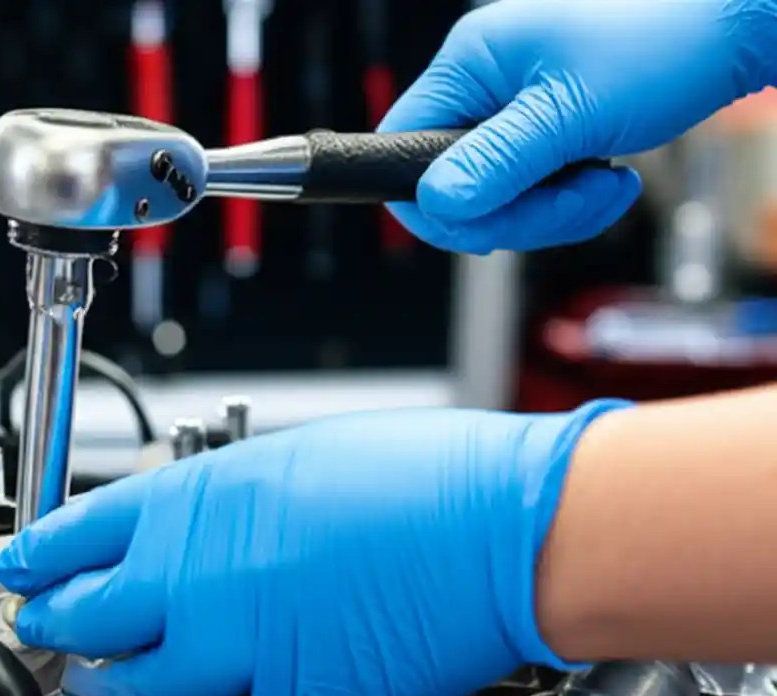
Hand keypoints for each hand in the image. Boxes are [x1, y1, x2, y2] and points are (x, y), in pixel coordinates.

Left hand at [0, 401, 627, 695]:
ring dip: (107, 685)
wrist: (496, 531)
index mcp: (192, 502)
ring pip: (136, 688)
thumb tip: (181, 534)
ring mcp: (236, 652)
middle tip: (42, 625)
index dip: (38, 555)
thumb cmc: (411, 479)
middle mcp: (195, 580)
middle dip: (53, 622)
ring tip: (94, 683)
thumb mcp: (284, 465)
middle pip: (86, 617)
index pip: (76, 534)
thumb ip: (215, 510)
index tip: (24, 566)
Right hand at [380, 0, 776, 252]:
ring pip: (496, 196)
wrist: (736, 26)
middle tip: (571, 205)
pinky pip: (530, 188)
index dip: (434, 200)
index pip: (403, 145)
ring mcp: (512, 107)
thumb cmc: (665, 44)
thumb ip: (497, 163)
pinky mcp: (543, 127)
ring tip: (606, 188)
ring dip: (552, 211)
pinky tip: (608, 180)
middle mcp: (482, 82)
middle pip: (453, 183)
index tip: (484, 225)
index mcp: (470, 63)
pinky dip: (568, 200)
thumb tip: (436, 204)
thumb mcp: (573, 115)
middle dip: (515, 212)